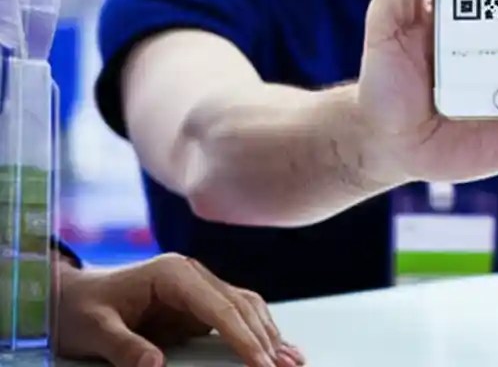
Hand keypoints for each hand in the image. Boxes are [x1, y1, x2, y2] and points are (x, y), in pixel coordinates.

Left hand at [55, 254, 303, 366]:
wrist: (69, 298)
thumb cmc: (78, 309)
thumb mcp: (92, 330)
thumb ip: (123, 347)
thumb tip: (154, 366)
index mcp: (173, 274)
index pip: (220, 307)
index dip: (244, 338)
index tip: (261, 364)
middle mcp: (194, 277)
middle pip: (242, 307)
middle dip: (267, 339)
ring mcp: (200, 291)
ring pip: (248, 310)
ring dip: (270, 336)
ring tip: (293, 362)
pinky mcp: (200, 308)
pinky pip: (237, 320)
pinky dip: (258, 336)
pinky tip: (277, 353)